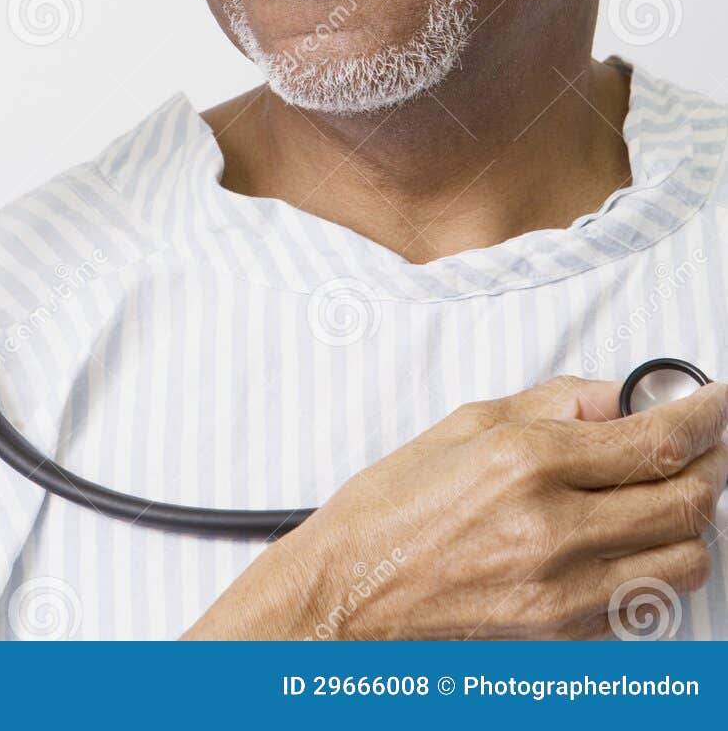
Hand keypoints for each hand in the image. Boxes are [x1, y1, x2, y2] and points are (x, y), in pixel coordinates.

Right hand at [182, 375, 727, 640]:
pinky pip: (643, 605)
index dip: (707, 418)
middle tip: (704, 449)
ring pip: (682, 560)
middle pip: (687, 501)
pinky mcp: (563, 638)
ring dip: (686, 525)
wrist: (345, 600)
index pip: (657, 441)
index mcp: (527, 462)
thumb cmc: (390, 512)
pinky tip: (619, 547)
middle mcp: (554, 528)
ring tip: (659, 499)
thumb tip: (616, 397)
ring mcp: (563, 592)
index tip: (720, 404)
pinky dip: (648, 572)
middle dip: (710, 469)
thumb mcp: (464, 425)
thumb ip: (551, 403)